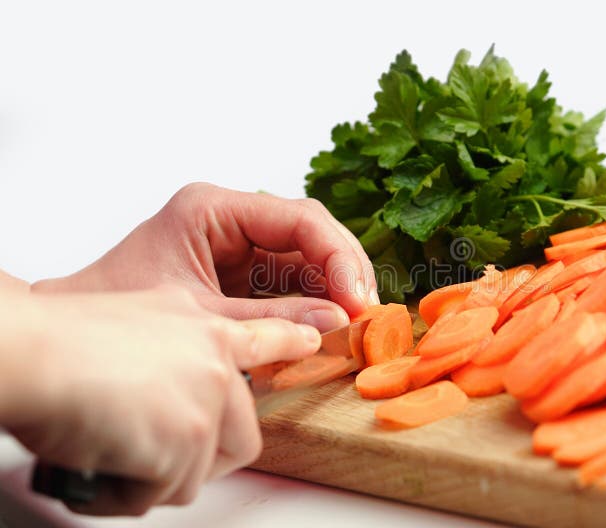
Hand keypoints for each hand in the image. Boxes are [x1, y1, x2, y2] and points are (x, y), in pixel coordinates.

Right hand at [1, 286, 320, 515]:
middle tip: (155, 454)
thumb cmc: (68, 338)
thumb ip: (176, 341)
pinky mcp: (187, 443)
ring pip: (197, 473)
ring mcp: (207, 404)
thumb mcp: (140, 315)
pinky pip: (162, 493)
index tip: (315, 341)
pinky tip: (100, 464)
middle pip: (240, 439)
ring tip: (112, 451)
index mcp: (206, 330)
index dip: (293, 343)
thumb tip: (178, 377)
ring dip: (153, 476)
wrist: (40, 355)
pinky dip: (127, 492)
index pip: (267, 337)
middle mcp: (217, 366)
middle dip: (198, 459)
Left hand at [32, 183, 378, 329]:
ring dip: (334, 290)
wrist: (76, 338)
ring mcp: (239, 247)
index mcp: (213, 209)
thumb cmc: (121, 312)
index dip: (337, 256)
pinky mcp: (242, 275)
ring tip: (355, 324)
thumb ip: (271, 320)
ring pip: (307, 259)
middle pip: (310, 235)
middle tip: (366, 312)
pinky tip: (331, 325)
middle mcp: (231, 221)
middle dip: (343, 273)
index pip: (297, 218)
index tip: (357, 297)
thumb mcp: (203, 317)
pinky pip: (291, 283)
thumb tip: (337, 323)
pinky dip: (314, 304)